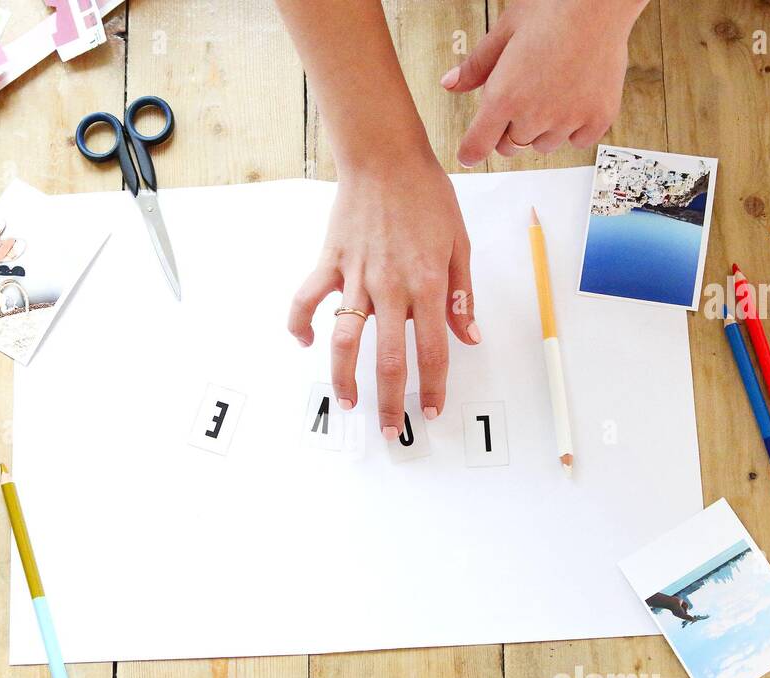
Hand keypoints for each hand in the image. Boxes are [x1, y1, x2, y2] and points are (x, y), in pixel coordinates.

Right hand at [286, 156, 479, 437]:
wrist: (385, 156)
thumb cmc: (427, 196)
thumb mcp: (459, 244)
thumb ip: (461, 296)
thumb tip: (469, 337)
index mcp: (427, 285)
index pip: (432, 350)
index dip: (433, 387)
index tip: (430, 410)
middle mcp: (391, 288)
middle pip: (389, 358)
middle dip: (391, 400)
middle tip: (390, 428)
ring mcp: (356, 277)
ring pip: (344, 340)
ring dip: (343, 378)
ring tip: (347, 403)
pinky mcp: (330, 263)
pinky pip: (307, 299)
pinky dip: (300, 323)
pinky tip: (303, 343)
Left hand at [442, 0, 646, 163]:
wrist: (601, 1)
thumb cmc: (554, 7)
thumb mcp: (505, 31)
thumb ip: (477, 66)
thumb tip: (451, 84)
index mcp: (505, 96)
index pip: (478, 145)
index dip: (471, 151)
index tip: (470, 153)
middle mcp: (535, 115)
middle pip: (510, 146)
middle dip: (508, 129)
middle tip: (520, 100)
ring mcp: (569, 119)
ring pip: (543, 145)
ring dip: (541, 129)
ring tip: (550, 93)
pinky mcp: (598, 118)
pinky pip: (578, 141)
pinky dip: (574, 128)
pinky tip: (574, 99)